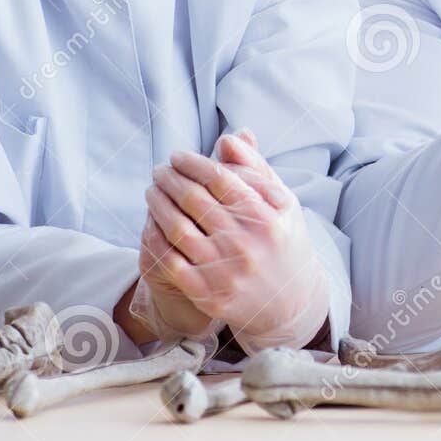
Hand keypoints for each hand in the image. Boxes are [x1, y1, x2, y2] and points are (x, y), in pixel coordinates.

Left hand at [145, 130, 329, 351]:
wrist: (290, 303)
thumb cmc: (283, 241)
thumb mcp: (282, 203)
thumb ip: (256, 168)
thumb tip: (229, 137)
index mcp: (265, 216)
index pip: (218, 177)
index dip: (191, 162)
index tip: (177, 156)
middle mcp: (245, 242)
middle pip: (194, 200)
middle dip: (169, 179)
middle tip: (159, 170)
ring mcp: (224, 270)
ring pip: (177, 228)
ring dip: (157, 204)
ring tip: (152, 191)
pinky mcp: (207, 293)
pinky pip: (170, 261)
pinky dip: (154, 238)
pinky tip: (150, 224)